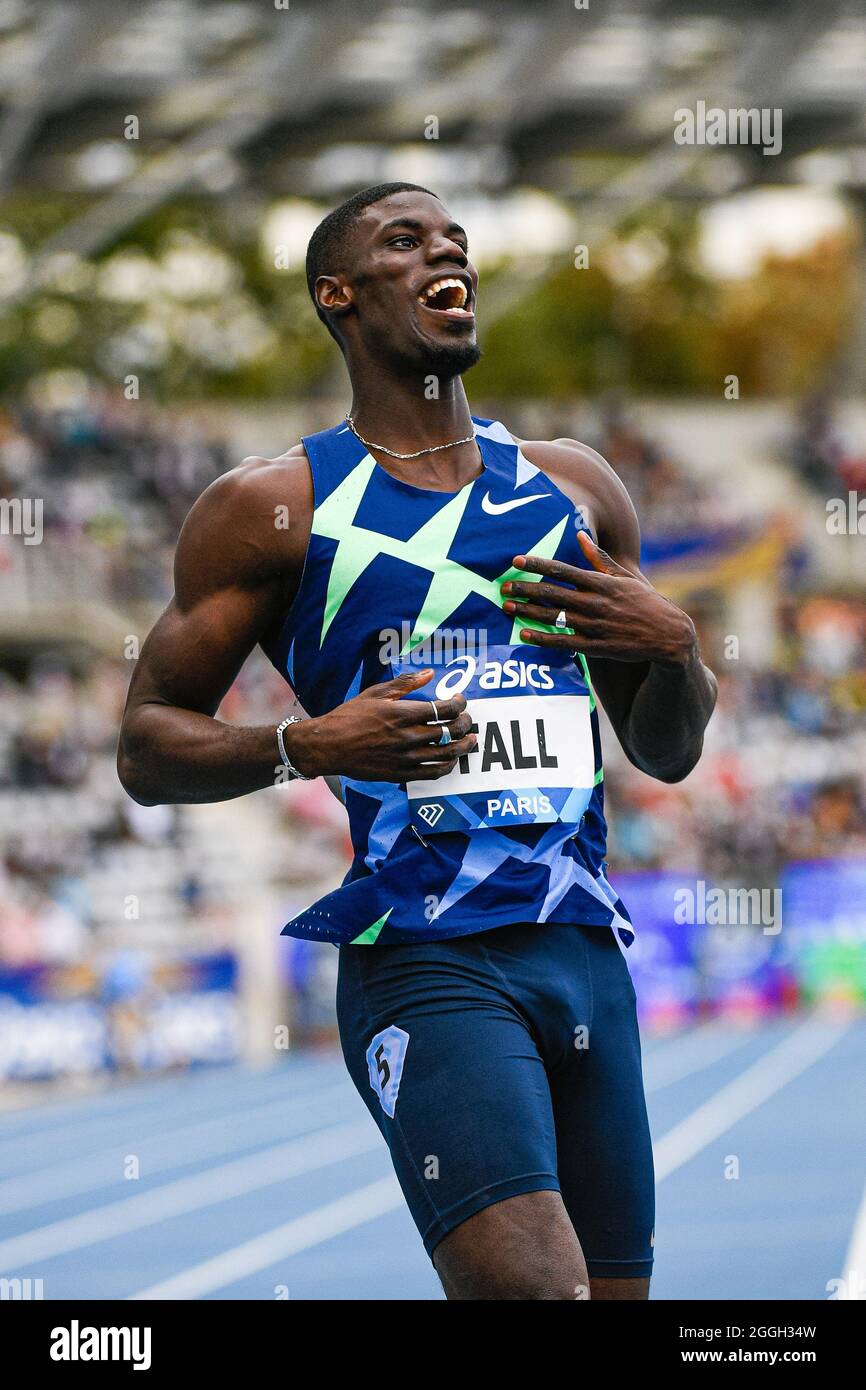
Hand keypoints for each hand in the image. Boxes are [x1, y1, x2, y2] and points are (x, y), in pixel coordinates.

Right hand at [284, 668, 476, 781]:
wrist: (328, 746)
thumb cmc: (349, 716)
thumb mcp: (376, 693)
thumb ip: (406, 683)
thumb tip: (430, 674)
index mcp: (403, 714)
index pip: (444, 709)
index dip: (459, 704)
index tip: (460, 701)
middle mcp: (407, 737)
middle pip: (449, 731)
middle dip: (465, 724)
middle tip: (468, 720)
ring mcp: (404, 758)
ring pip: (445, 754)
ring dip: (462, 747)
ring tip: (470, 741)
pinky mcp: (399, 774)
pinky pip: (431, 774)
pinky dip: (446, 767)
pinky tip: (451, 761)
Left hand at [501, 531, 696, 666]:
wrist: (667, 635)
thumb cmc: (644, 602)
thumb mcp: (624, 576)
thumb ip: (599, 558)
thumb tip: (580, 534)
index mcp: (601, 583)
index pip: (563, 570)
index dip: (538, 565)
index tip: (517, 561)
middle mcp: (595, 603)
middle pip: (552, 593)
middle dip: (525, 589)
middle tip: (504, 586)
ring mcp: (594, 626)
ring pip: (554, 617)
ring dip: (528, 612)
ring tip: (507, 607)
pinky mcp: (596, 647)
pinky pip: (564, 642)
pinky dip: (543, 639)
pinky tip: (525, 634)